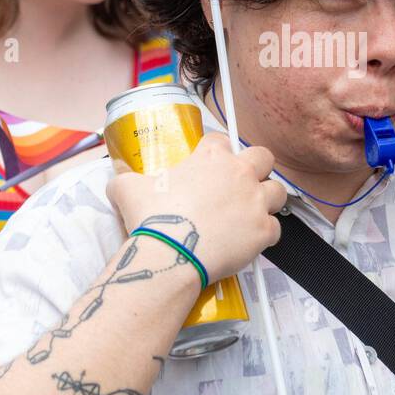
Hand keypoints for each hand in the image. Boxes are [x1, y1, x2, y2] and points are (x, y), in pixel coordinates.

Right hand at [105, 132, 286, 282]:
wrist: (170, 254)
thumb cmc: (152, 219)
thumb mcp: (127, 189)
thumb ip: (126, 178)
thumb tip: (116, 179)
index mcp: (210, 157)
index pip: (220, 140)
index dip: (215, 151)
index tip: (209, 164)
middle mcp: (239, 174)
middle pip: (263, 157)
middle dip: (256, 167)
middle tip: (241, 183)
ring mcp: (255, 202)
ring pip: (278, 191)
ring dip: (267, 199)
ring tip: (252, 211)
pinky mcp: (263, 231)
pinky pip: (274, 229)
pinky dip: (264, 235)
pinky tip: (250, 240)